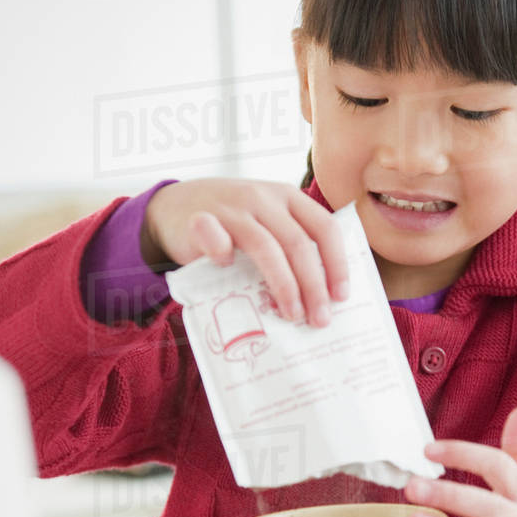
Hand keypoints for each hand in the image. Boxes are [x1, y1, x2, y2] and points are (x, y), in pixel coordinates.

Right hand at [144, 178, 349, 327]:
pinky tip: (227, 269)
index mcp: (288, 198)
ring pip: (266, 247)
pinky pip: (214, 236)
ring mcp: (231, 208)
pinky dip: (223, 253)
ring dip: (283, 284)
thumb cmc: (230, 225)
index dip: (337, 263)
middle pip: (299, 243)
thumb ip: (291, 248)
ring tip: (292, 314)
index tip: (342, 297)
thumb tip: (323, 300)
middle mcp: (263, 198)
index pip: (325, 227)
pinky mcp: (199, 218)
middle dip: (314, 285)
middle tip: (320, 319)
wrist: (174, 207)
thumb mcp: (267, 223)